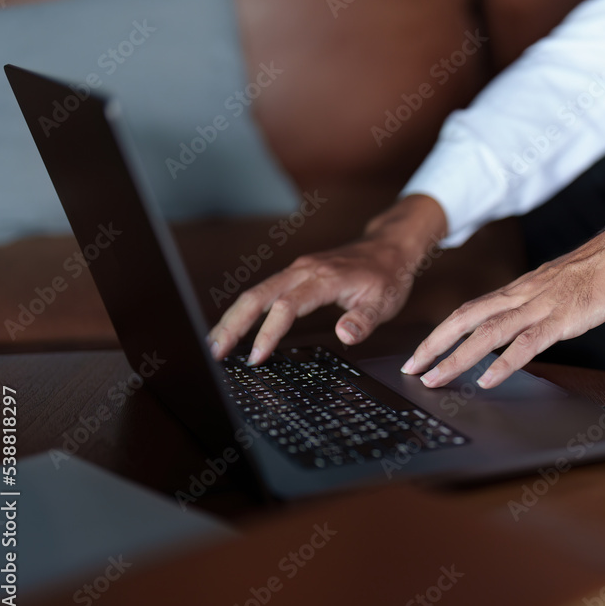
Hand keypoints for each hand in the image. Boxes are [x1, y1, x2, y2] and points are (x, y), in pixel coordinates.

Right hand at [208, 195, 446, 364]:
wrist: (390, 248)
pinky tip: (235, 328)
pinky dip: (245, 311)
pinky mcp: (295, 274)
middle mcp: (304, 270)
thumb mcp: (386, 302)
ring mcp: (297, 270)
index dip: (269, 332)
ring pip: (255, 292)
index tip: (256, 357)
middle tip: (213, 352)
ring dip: (233, 318)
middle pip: (257, 296)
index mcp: (325, 278)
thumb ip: (364, 320)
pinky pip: (264, 291)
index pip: (287, 306)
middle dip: (232, 324)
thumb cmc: (388, 275)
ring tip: (214, 345)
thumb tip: (345, 335)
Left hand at [401, 205, 604, 388]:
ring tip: (435, 379)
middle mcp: (524, 293)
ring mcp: (543, 304)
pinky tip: (488, 379)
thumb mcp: (564, 288)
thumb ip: (541, 307)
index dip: (441, 332)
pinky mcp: (565, 316)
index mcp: (522, 288)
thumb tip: (525, 330)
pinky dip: (504, 363)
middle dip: (434, 344)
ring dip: (457, 357)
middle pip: (466, 317)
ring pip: (488, 332)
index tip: (421, 353)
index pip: (470, 310)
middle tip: (411, 368)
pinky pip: (528, 342)